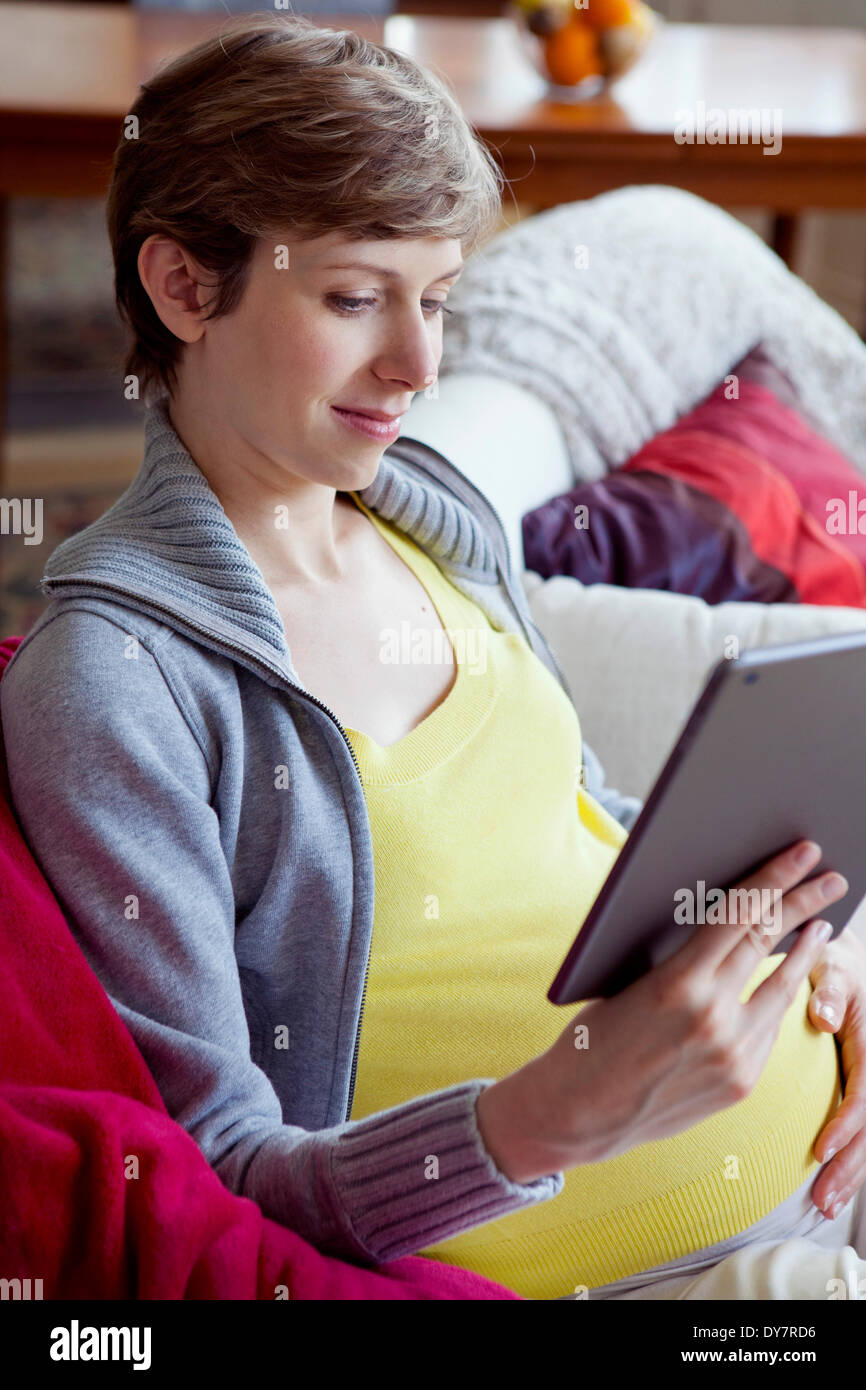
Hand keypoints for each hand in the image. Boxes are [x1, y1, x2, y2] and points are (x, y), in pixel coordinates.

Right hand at [476, 839, 848, 1183]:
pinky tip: (786, 981)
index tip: (803, 853)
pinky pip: (767, 1030)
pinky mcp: (740, 1084)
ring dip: (805, 954)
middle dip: (805, 904)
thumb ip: (681, 958)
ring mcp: (732, 1056)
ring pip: (782, 990)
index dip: (774, 879)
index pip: (737, 916)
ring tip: (822, 926)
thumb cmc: (592, 1035)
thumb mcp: (628, 982)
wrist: (576, 1114)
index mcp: (676, 984)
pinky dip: (776, 1000)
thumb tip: (727, 920)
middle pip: (768, 945)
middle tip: (833, 878)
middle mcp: (711, 1019)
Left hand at [807, 926, 865, 1219]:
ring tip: (824, 1205)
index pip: (865, 1093)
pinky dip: (852, 1162)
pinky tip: (833, 1189)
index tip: (822, 1147)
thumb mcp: (835, 967)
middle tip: (822, 1198)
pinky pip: (865, 1132)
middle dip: (849, 1166)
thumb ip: (832, 989)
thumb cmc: (838, 966)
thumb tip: (825, 1017)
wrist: (854, 967)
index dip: (846, 1123)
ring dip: (851, 1174)